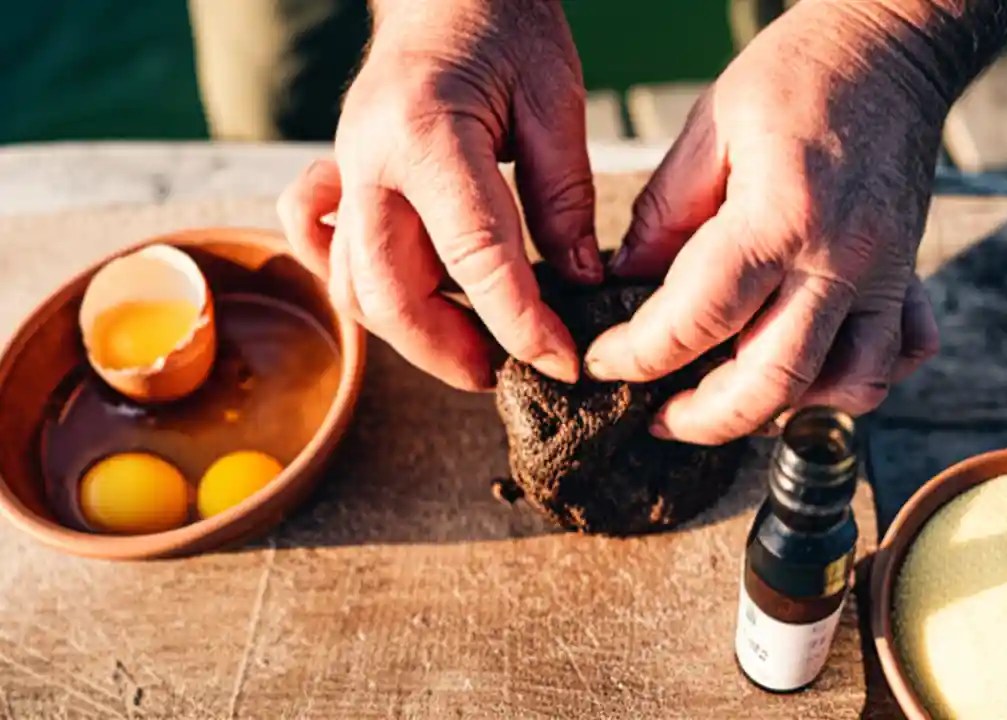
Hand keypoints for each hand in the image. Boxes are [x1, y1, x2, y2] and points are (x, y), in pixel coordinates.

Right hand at [277, 0, 601, 389]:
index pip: (477, 259)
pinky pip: (321, 247)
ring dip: (412, 331)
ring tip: (473, 346)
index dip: (522, 325)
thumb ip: (565, 199)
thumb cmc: (505, 25)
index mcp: (426, 137)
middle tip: (506, 375)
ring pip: (354, 286)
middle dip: (452, 353)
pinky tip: (408, 291)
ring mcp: (344, 170)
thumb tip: (576, 284)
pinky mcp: (340, 173)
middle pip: (391, 294)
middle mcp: (369, 162)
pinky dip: (357, 283)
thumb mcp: (556, 102)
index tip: (563, 363)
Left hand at [584, 0, 946, 444]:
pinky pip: (900, 357)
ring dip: (784, 409)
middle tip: (659, 416)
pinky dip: (856, 379)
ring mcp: (885, 275)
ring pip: (848, 386)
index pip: (700, 316)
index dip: (640, 354)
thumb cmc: (796, 74)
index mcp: (780, 214)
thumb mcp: (709, 126)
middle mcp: (841, 258)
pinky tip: (813, 366)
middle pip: (773, 381)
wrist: (892, 45)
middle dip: (704, 418)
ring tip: (731, 394)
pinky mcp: (909, 276)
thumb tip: (624, 282)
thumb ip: (665, 213)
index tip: (606, 363)